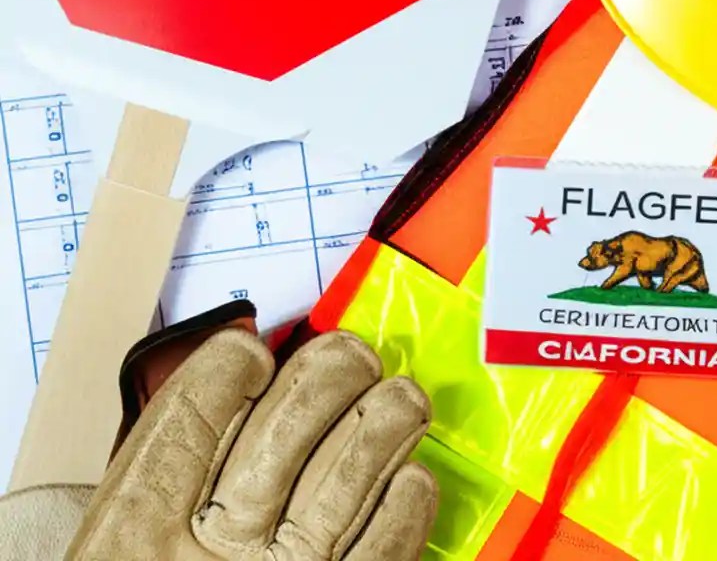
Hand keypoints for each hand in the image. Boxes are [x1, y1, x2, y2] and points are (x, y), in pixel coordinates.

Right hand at [66, 328, 437, 559]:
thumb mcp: (130, 552)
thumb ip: (175, 474)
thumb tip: (238, 375)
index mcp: (133, 539)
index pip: (185, 421)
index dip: (226, 371)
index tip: (253, 349)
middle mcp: (210, 557)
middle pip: (278, 437)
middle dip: (325, 380)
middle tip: (351, 355)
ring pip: (344, 480)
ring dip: (383, 426)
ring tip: (404, 396)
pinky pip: (384, 549)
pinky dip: (406, 508)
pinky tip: (414, 477)